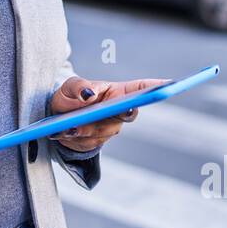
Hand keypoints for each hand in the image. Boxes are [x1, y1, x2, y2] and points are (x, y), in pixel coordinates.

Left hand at [47, 76, 170, 153]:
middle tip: (127, 107)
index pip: (141, 89)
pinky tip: (59, 132)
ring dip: (83, 128)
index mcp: (118, 92)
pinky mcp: (95, 143)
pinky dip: (71, 137)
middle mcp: (118, 112)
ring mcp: (109, 129)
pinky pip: (86, 143)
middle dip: (125, 111)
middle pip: (126, 114)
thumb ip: (79, 87)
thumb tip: (89, 94)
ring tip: (67, 126)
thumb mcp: (71, 86)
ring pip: (101, 131)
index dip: (156, 87)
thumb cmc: (70, 96)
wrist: (55, 116)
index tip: (170, 84)